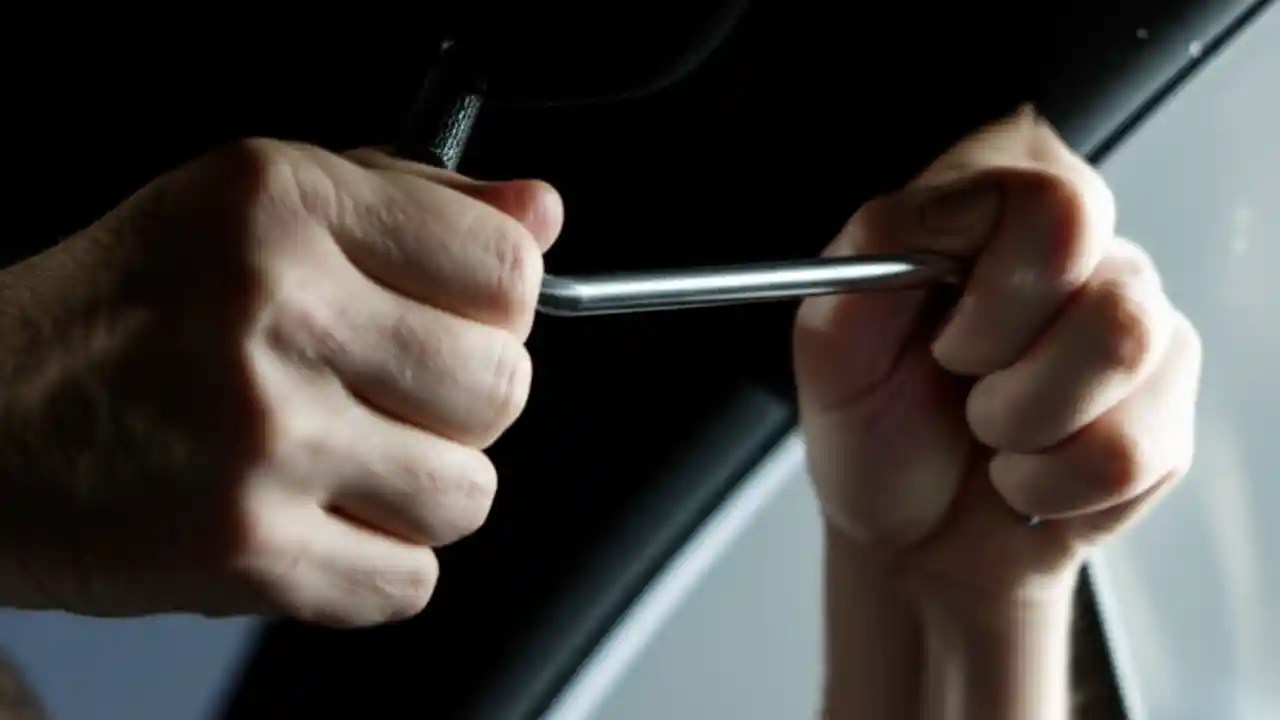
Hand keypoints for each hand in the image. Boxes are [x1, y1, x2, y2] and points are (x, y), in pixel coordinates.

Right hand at [0, 139, 562, 626]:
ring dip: (425, 489)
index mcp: (285, 210)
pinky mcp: (243, 550)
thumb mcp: (253, 205)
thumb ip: (411, 201)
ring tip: (352, 462)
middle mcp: (277, 316)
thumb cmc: (116, 311)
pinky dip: (379, 563)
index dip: (504, 305)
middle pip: (503, 386)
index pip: (506, 268)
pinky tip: (320, 519)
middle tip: (399, 395)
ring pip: (468, 495)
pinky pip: (408, 582)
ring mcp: (263, 441)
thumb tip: (537, 212)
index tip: (467, 318)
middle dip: (470, 402)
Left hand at [794, 107, 1201, 608]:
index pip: (1043, 196)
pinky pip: (1129, 450)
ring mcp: (1138, 321)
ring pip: (1122, 352)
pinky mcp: (1168, 409)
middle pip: (1097, 272)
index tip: (943, 334)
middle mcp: (1081, 247)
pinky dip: (1050, 484)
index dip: (990, 283)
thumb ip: (878, 246)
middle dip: (1001, 360)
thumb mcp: (832, 336)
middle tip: (960, 381)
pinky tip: (1027, 473)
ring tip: (990, 429)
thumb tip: (960, 201)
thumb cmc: (874, 428)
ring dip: (1023, 424)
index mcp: (996, 203)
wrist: (912, 541)